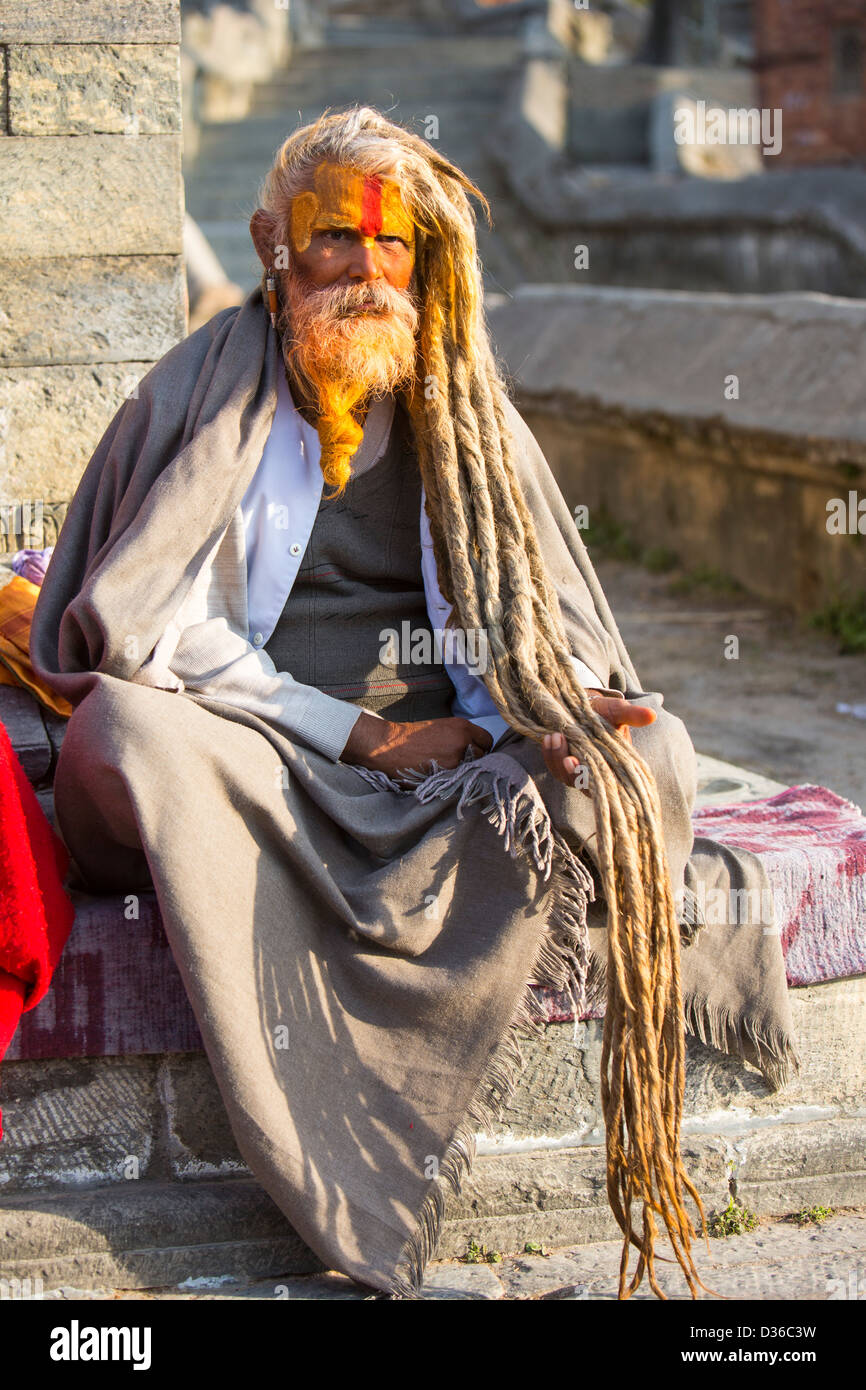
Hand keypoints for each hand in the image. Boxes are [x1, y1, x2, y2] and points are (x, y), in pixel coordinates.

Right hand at [340, 711, 492, 779]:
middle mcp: (463, 742)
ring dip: (464, 772)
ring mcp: (455, 761)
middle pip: (483, 757)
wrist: (388, 747)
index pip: (488, 741)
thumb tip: (476, 749)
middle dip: (474, 761)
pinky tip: (442, 777)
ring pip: (472, 771)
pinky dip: (453, 781)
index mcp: (462, 727)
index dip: (481, 747)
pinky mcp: (445, 776)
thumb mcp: (442, 728)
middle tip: (459, 763)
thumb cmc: (412, 737)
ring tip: (448, 771)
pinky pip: (459, 781)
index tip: (473, 752)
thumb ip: (461, 736)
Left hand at [542, 692, 655, 787]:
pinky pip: (553, 764)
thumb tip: (651, 716)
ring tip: (554, 737)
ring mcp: (576, 769)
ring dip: (557, 758)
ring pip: (564, 775)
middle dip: (571, 771)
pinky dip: (549, 753)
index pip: (604, 782)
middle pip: (581, 783)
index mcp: (613, 767)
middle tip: (567, 757)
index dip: (591, 778)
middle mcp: (593, 772)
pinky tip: (547, 738)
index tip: (580, 764)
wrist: (584, 705)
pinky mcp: (561, 762)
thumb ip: (632, 715)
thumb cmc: (605, 712)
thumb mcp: (618, 711)